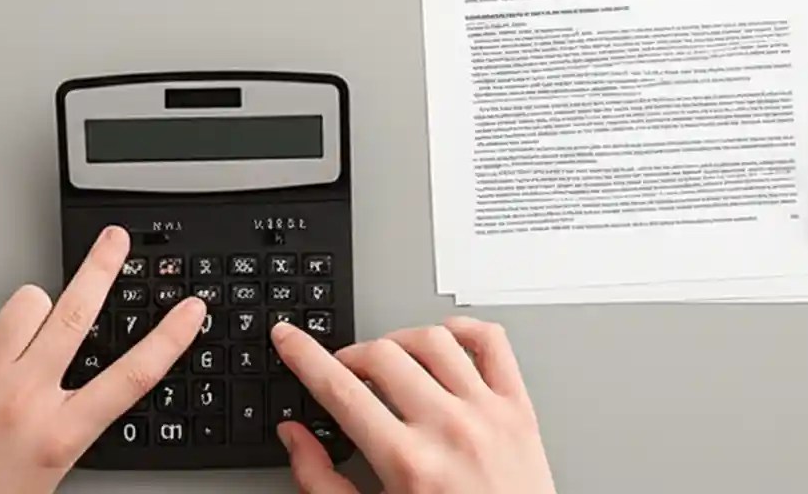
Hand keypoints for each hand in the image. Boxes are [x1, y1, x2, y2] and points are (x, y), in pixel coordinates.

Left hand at [0, 226, 205, 493]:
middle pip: (77, 312)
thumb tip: (71, 380)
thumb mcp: (41, 472)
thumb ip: (61, 424)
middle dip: (103, 266)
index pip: (133, 376)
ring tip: (9, 340)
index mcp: (57, 434)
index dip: (170, 337)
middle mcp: (22, 398)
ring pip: (23, 300)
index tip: (190, 310)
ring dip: (23, 313)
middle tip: (114, 241)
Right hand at [272, 318, 555, 493]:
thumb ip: (322, 481)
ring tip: (391, 362)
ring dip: (399, 341)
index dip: (304, 356)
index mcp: (408, 463)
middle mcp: (449, 430)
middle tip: (345, 374)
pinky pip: (493, 343)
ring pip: (433, 340)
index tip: (288, 338)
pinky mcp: (519, 409)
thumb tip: (296, 437)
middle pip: (382, 355)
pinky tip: (445, 342)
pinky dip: (465, 330)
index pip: (339, 389)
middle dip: (351, 357)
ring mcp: (488, 414)